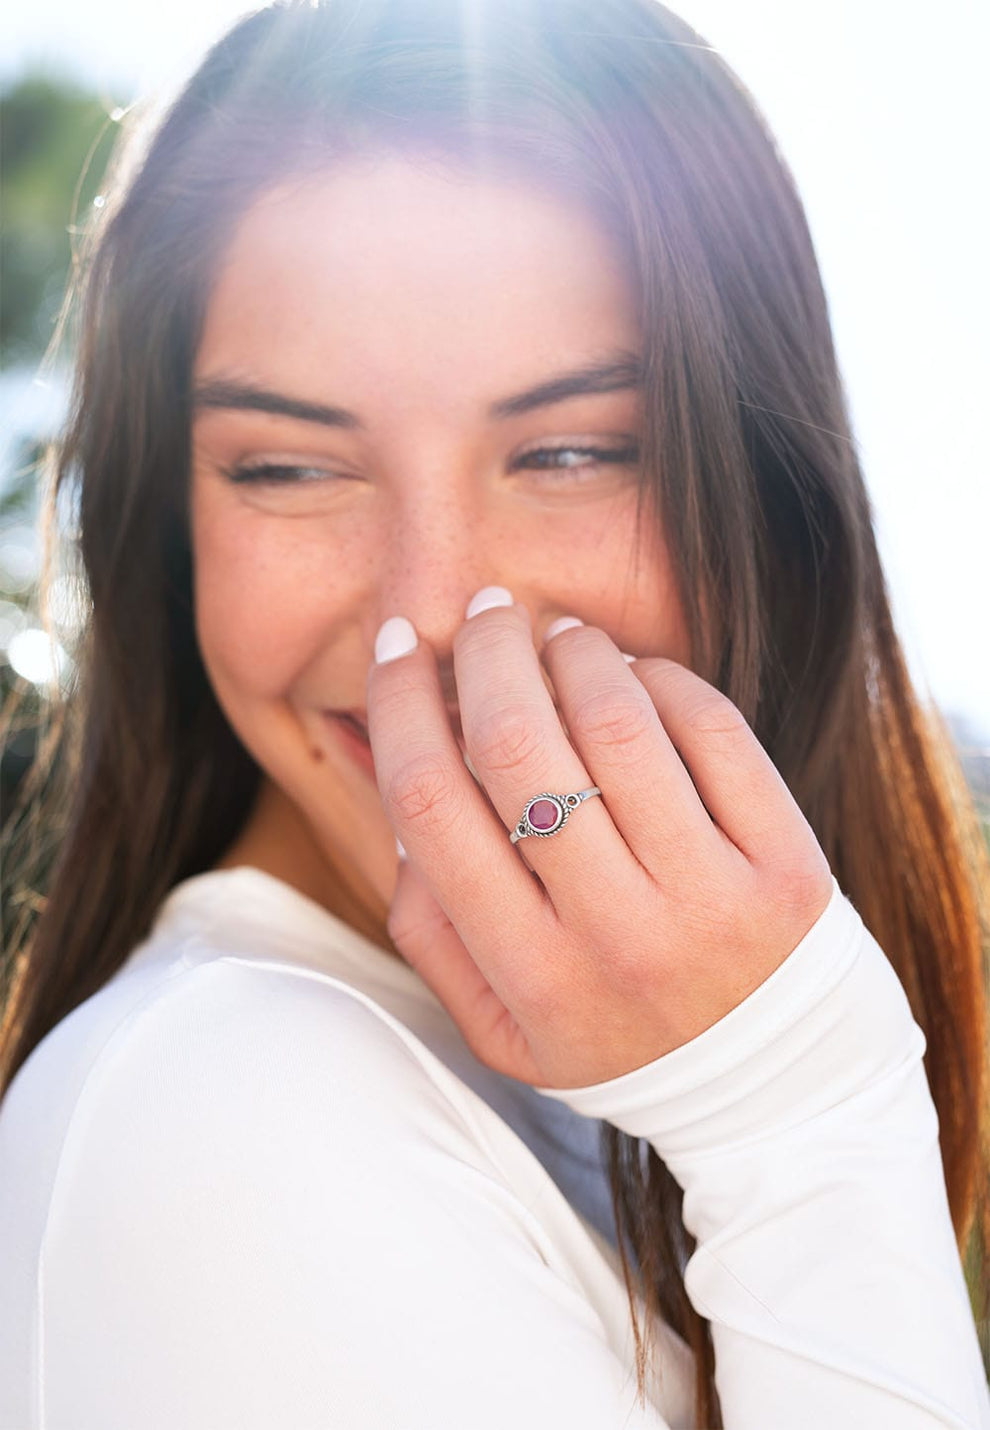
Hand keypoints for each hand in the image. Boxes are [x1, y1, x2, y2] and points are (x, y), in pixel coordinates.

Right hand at [366, 595, 832, 1089]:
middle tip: (483, 615)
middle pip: (517, 745)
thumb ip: (431, 933)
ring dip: (574, 651)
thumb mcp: (501, 1027)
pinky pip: (713, 730)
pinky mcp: (786, 863)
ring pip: (616, 722)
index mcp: (531, 978)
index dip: (400, 706)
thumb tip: (402, 808)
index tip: (397, 649)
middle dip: (485, 652)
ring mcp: (710, 899)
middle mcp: (618, 937)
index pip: (431, 806)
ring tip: (559, 637)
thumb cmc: (618, 1036)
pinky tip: (637, 676)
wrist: (773, 1088)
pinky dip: (663, 679)